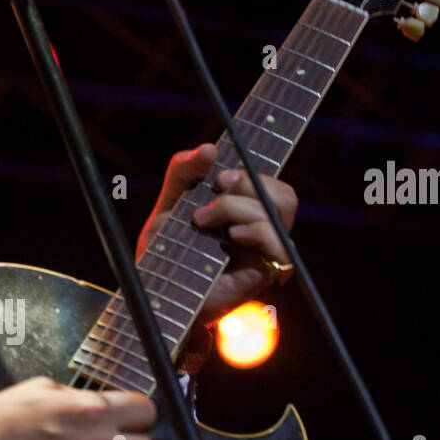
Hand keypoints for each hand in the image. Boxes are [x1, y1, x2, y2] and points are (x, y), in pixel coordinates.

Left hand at [137, 143, 297, 321]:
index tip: (225, 165)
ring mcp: (264, 250)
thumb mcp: (168, 203)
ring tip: (204, 218)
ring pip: (280, 209)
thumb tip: (209, 148)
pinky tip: (231, 235)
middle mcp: (260, 229)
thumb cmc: (165, 250)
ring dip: (241, 205)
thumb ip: (183, 172)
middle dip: (250, 180)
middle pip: (283, 192)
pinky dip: (257, 230)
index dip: (262, 165)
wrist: (155, 290)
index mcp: (244, 209)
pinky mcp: (263, 271)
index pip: (269, 181)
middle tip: (217, 185)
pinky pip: (279, 241)